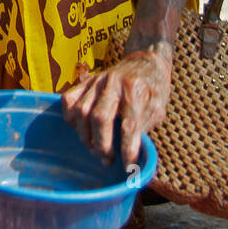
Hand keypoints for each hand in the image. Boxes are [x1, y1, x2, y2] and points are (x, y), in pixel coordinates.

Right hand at [60, 42, 172, 166]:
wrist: (144, 62)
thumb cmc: (153, 90)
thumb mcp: (158, 109)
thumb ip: (145, 128)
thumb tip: (133, 156)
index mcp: (136, 90)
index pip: (129, 125)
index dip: (128, 150)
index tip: (128, 167)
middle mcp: (114, 83)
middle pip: (100, 118)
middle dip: (102, 144)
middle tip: (107, 159)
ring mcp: (96, 81)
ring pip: (81, 111)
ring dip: (86, 136)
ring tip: (95, 148)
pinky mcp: (85, 81)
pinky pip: (68, 99)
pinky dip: (70, 117)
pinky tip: (81, 128)